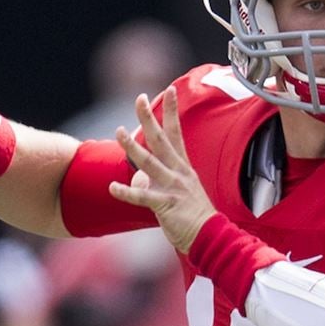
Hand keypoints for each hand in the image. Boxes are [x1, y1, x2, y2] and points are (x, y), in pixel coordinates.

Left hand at [109, 87, 216, 253]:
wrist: (211, 236)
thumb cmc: (195, 216)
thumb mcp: (180, 191)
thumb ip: (159, 180)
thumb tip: (139, 178)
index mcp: (183, 167)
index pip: (176, 133)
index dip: (172, 111)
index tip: (170, 89)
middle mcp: (178, 172)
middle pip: (161, 139)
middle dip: (149, 118)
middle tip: (139, 98)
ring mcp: (173, 187)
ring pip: (149, 162)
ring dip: (133, 146)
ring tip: (119, 131)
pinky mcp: (166, 205)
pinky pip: (143, 197)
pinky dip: (127, 192)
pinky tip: (113, 187)